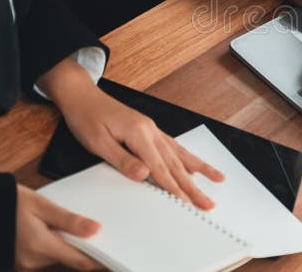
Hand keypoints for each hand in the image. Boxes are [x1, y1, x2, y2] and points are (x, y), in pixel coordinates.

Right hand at [15, 184, 100, 269]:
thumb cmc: (9, 202)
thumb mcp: (42, 205)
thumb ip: (69, 220)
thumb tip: (96, 229)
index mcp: (40, 247)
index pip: (80, 262)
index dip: (100, 261)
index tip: (116, 258)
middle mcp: (33, 261)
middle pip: (71, 261)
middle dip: (87, 250)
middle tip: (104, 237)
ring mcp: (26, 264)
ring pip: (59, 259)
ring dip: (72, 248)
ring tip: (86, 232)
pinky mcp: (21, 262)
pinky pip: (47, 257)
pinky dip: (58, 248)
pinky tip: (64, 234)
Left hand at [39, 59, 223, 209]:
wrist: (83, 97)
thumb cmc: (87, 118)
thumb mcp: (98, 142)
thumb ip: (122, 159)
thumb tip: (144, 174)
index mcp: (139, 134)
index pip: (160, 168)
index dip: (174, 188)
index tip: (187, 203)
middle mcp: (151, 131)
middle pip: (176, 164)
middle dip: (193, 186)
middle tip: (207, 203)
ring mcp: (152, 129)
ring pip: (180, 154)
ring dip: (199, 169)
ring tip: (217, 178)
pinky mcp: (149, 130)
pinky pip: (174, 145)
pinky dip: (187, 157)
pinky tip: (194, 165)